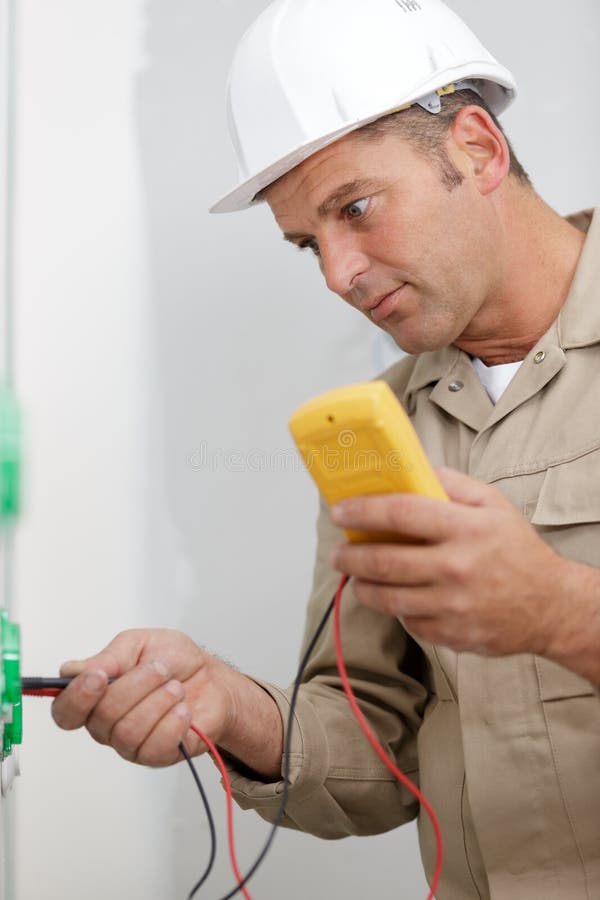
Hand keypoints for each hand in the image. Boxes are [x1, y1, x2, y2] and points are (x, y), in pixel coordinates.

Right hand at [51, 629, 240, 766]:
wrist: (213, 680)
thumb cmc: (175, 661)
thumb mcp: (142, 644)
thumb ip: (109, 657)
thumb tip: (74, 671)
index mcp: (96, 695)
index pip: (66, 710)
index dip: (77, 696)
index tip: (99, 676)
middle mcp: (107, 724)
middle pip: (101, 717)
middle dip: (137, 685)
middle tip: (160, 669)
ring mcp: (130, 743)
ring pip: (128, 732)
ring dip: (158, 701)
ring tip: (175, 688)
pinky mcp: (155, 756)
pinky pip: (154, 746)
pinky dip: (173, 721)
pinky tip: (182, 709)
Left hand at [329, 467, 572, 658]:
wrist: (551, 606)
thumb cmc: (518, 551)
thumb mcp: (494, 505)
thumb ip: (454, 484)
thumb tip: (413, 471)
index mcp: (466, 529)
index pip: (401, 514)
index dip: (364, 511)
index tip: (340, 511)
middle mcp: (456, 568)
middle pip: (385, 561)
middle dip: (351, 556)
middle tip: (339, 552)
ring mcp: (452, 605)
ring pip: (388, 598)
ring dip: (363, 586)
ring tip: (356, 576)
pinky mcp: (452, 634)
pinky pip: (409, 621)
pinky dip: (396, 609)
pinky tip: (394, 596)